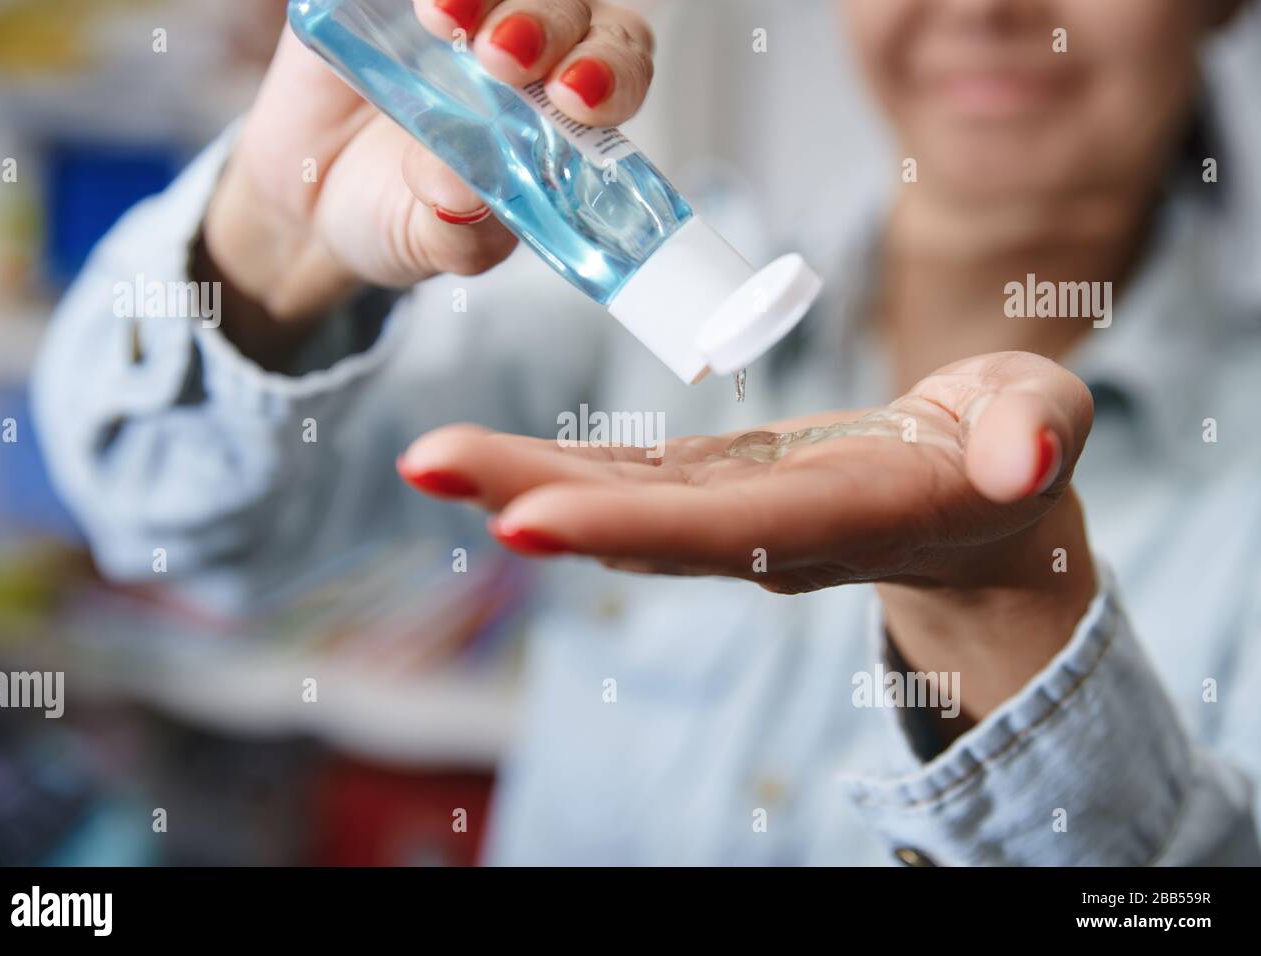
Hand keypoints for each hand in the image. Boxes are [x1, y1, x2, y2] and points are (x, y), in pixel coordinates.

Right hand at [200, 0, 654, 357]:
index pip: (616, 72)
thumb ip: (460, 232)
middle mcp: (528, 46)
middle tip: (502, 56)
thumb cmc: (399, 214)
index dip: (610, 73)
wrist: (309, 195)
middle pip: (572, 9)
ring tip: (444, 22)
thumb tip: (464, 196)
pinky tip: (417, 2)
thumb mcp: (436, 242)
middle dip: (549, 25)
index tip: (574, 96)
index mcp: (561, 111)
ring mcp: (469, 10)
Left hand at [399, 351, 1099, 719]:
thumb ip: (1034, 434)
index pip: (728, 526)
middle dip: (535, 497)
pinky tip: (487, 460)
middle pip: (643, 521)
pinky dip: (557, 467)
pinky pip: (627, 477)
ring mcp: (734, 515)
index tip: (526, 520)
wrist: (974, 500)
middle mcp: (771, 532)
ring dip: (521, 481)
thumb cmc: (1010, 450)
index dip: (630, 524)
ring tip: (428, 461)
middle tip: (425, 465)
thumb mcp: (1041, 427)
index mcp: (848, 514)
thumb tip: (1025, 456)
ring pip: (619, 501)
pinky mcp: (716, 487)